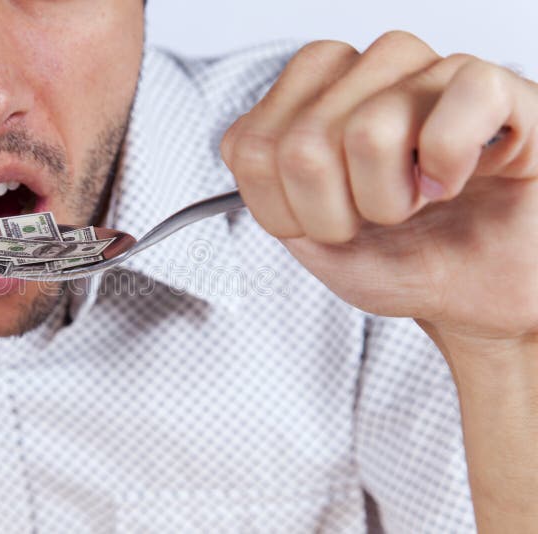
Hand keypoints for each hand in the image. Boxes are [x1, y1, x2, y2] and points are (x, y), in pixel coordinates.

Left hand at [221, 31, 537, 343]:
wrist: (474, 293)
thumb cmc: (401, 257)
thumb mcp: (314, 244)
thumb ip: (269, 198)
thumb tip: (256, 154)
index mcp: (305, 104)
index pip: (249, 147)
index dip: (283, 210)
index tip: (325, 223)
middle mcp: (359, 75)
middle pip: (302, 145)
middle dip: (336, 214)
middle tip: (377, 219)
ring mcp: (424, 73)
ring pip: (368, 130)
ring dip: (390, 197)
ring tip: (418, 199)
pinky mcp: (491, 87)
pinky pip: (449, 111)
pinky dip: (447, 167)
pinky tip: (455, 177)